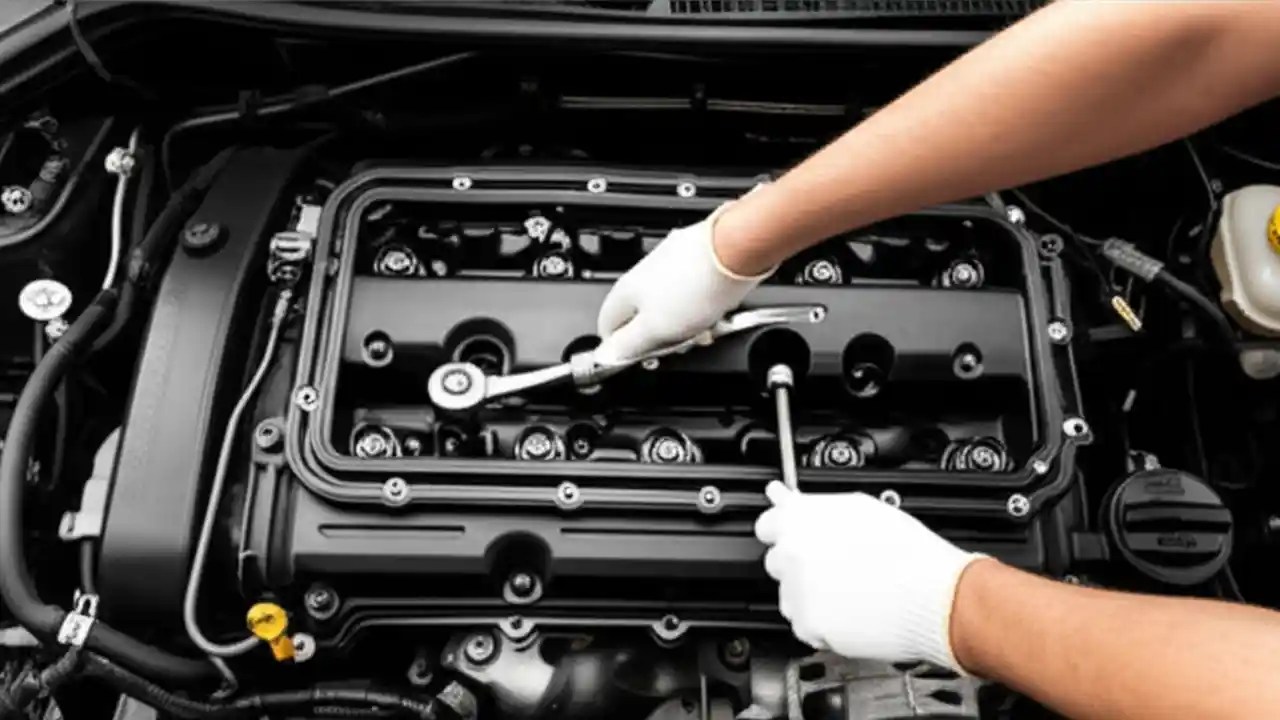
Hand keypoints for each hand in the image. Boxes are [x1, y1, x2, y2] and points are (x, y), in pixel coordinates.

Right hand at [595, 204, 769, 363]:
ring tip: (704, 330)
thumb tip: (608, 355)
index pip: (606, 326)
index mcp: (625, 290)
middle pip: (641, 317)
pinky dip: (700, 305)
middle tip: (679, 345)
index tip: (642, 357)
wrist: (736, 251)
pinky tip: (715, 311)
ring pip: (669, 305)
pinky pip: (690, 291)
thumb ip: (628, 345)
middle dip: (661, 337)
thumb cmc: (698, 286)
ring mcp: (669, 263)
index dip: (622, 347)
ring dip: (685, 324)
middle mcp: (643, 273)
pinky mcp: (694, 259)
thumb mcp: (656, 330)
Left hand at [754, 481, 982, 670]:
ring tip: (850, 591)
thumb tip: (782, 495)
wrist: (933, 596)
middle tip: (837, 568)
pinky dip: (823, 623)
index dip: (784, 532)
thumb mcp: (859, 508)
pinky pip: (805, 625)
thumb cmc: (907, 551)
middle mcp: (792, 553)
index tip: (796, 538)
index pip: (767, 525)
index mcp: (801, 519)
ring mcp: (798, 591)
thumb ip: (813, 505)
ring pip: (791, 595)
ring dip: (811, 595)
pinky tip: (851, 610)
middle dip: (802, 565)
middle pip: (779, 562)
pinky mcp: (809, 624)